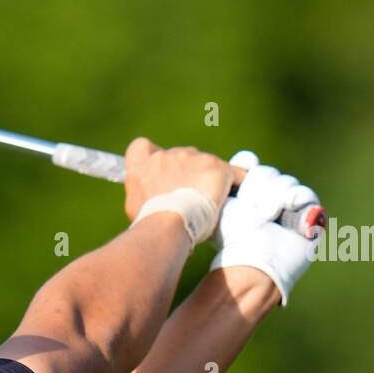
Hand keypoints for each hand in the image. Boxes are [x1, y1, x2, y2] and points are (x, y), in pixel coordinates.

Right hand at [122, 137, 236, 222]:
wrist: (166, 225)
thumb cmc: (148, 222)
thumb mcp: (134, 207)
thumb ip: (142, 194)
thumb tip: (152, 199)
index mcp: (142, 162)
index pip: (143, 147)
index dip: (154, 159)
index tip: (160, 173)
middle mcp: (167, 154)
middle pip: (182, 158)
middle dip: (187, 175)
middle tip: (188, 199)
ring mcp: (194, 157)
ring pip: (208, 165)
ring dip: (208, 179)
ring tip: (210, 204)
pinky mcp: (217, 167)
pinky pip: (236, 173)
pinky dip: (238, 182)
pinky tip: (239, 194)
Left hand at [209, 155, 320, 305]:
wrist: (251, 260)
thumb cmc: (233, 238)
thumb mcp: (226, 205)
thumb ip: (232, 180)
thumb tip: (247, 156)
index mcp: (250, 200)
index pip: (256, 171)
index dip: (252, 172)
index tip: (245, 172)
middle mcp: (271, 203)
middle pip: (271, 175)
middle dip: (260, 187)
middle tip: (254, 208)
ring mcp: (291, 211)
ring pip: (288, 183)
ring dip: (275, 197)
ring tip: (266, 215)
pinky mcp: (310, 220)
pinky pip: (307, 197)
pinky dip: (296, 199)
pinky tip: (284, 210)